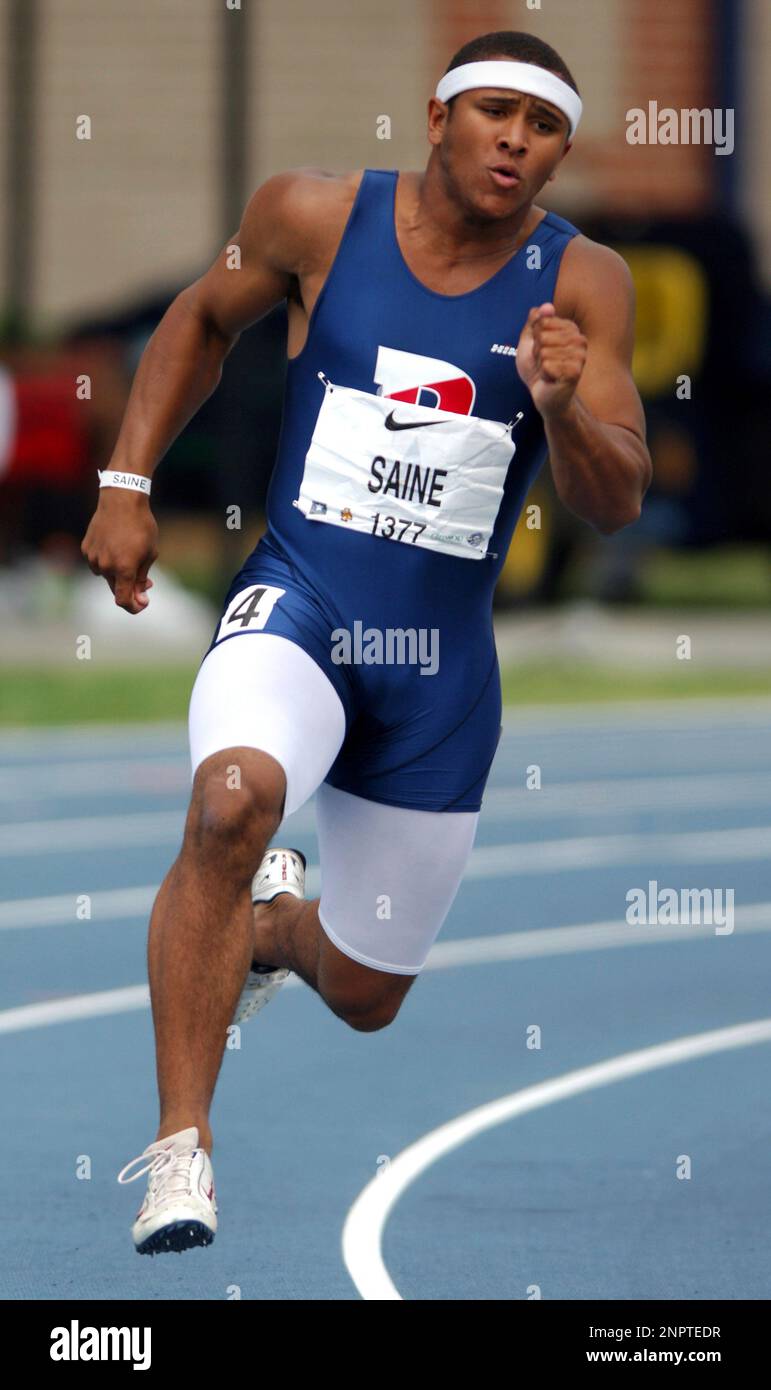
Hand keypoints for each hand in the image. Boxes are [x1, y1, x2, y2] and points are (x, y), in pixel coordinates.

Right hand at [80, 490, 158, 613]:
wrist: (121, 500)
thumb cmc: (141, 526)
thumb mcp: (149, 553)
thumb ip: (142, 578)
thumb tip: (140, 598)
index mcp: (123, 569)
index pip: (123, 601)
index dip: (133, 607)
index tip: (143, 603)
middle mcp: (105, 566)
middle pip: (116, 589)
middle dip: (130, 588)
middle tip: (145, 581)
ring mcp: (93, 557)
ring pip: (106, 575)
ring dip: (118, 572)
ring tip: (130, 554)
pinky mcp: (86, 548)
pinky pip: (97, 562)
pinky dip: (107, 560)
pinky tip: (116, 545)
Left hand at [516, 303, 587, 416]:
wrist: (544, 395)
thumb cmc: (538, 369)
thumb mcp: (530, 342)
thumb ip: (535, 322)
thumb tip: (546, 306)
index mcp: (570, 329)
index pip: (542, 321)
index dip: (534, 338)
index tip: (540, 349)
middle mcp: (579, 339)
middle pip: (543, 335)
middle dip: (536, 351)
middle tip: (543, 362)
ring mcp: (579, 355)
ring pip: (544, 351)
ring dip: (540, 364)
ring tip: (547, 371)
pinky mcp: (575, 371)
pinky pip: (547, 365)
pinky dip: (543, 374)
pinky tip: (550, 379)